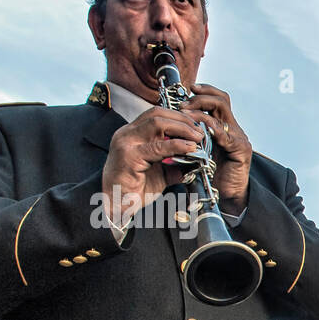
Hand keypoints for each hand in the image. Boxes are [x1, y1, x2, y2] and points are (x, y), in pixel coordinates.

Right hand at [100, 106, 204, 225]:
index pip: (156, 114)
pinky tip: (190, 149)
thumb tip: (197, 159)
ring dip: (182, 129)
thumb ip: (176, 163)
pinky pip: (157, 147)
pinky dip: (177, 145)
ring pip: (157, 124)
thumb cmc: (135, 189)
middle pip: (157, 114)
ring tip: (197, 138)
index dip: (179, 117)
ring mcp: (126, 143)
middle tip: (200, 131)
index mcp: (132, 133)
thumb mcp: (161, 172)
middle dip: (183, 120)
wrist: (117, 205)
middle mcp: (126, 134)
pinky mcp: (129, 156)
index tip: (196, 126)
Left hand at [179, 83, 251, 212]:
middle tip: (182, 103)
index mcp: (223, 128)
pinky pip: (223, 132)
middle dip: (200, 96)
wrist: (227, 198)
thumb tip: (164, 128)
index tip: (183, 91)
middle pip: (221, 98)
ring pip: (222, 109)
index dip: (201, 92)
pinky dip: (208, 127)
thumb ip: (185, 140)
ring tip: (185, 112)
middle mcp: (233, 129)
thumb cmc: (210, 177)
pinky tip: (196, 128)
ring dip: (201, 107)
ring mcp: (238, 137)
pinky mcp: (241, 149)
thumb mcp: (194, 153)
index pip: (215, 100)